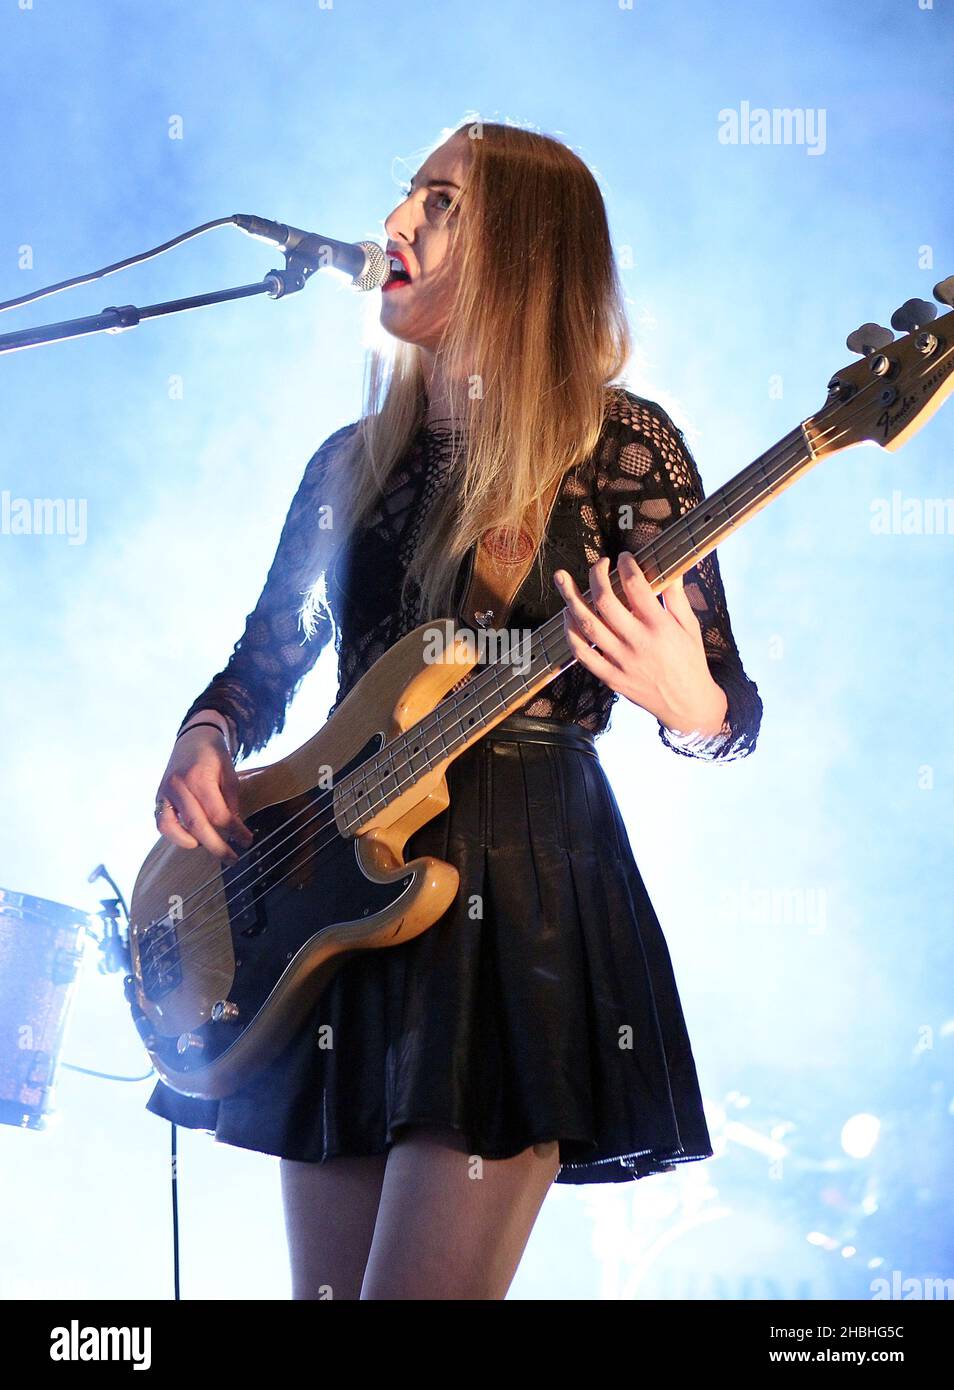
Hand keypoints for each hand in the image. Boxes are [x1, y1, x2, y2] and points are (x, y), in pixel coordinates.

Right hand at [155, 726, 254, 863]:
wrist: (192, 738)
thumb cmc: (214, 755)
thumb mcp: (230, 772)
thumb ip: (231, 800)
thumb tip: (234, 828)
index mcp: (199, 778)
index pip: (218, 814)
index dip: (235, 831)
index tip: (247, 841)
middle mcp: (178, 786)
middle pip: (197, 826)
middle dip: (217, 847)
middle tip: (233, 859)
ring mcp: (165, 792)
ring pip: (172, 828)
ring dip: (192, 843)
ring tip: (209, 846)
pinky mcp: (158, 797)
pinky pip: (161, 823)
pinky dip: (175, 835)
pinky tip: (191, 839)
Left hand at [554, 552, 728, 736]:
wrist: (687, 705)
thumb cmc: (690, 661)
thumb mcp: (689, 627)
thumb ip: (676, 597)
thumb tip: (669, 568)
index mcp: (660, 626)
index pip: (636, 586)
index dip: (626, 566)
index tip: (624, 557)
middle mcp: (638, 643)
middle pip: (605, 601)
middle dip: (597, 575)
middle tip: (599, 564)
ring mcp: (621, 661)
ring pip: (587, 625)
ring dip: (571, 598)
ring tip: (562, 579)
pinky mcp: (610, 677)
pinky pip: (581, 653)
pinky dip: (570, 632)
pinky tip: (567, 615)